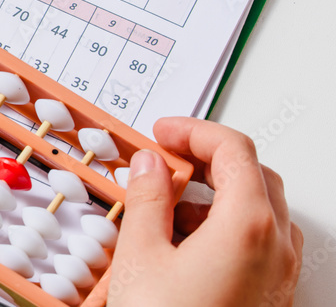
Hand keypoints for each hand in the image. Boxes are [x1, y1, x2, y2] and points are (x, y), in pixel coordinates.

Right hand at [108, 117, 302, 306]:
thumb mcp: (142, 255)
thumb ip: (147, 198)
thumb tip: (149, 166)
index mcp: (248, 225)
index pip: (233, 150)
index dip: (194, 131)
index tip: (162, 133)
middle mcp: (276, 248)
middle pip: (254, 175)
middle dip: (209, 159)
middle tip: (167, 158)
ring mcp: (279, 276)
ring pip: (260, 211)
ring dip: (218, 195)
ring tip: (168, 204)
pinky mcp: (271, 298)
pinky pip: (258, 244)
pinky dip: (226, 227)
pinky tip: (184, 244)